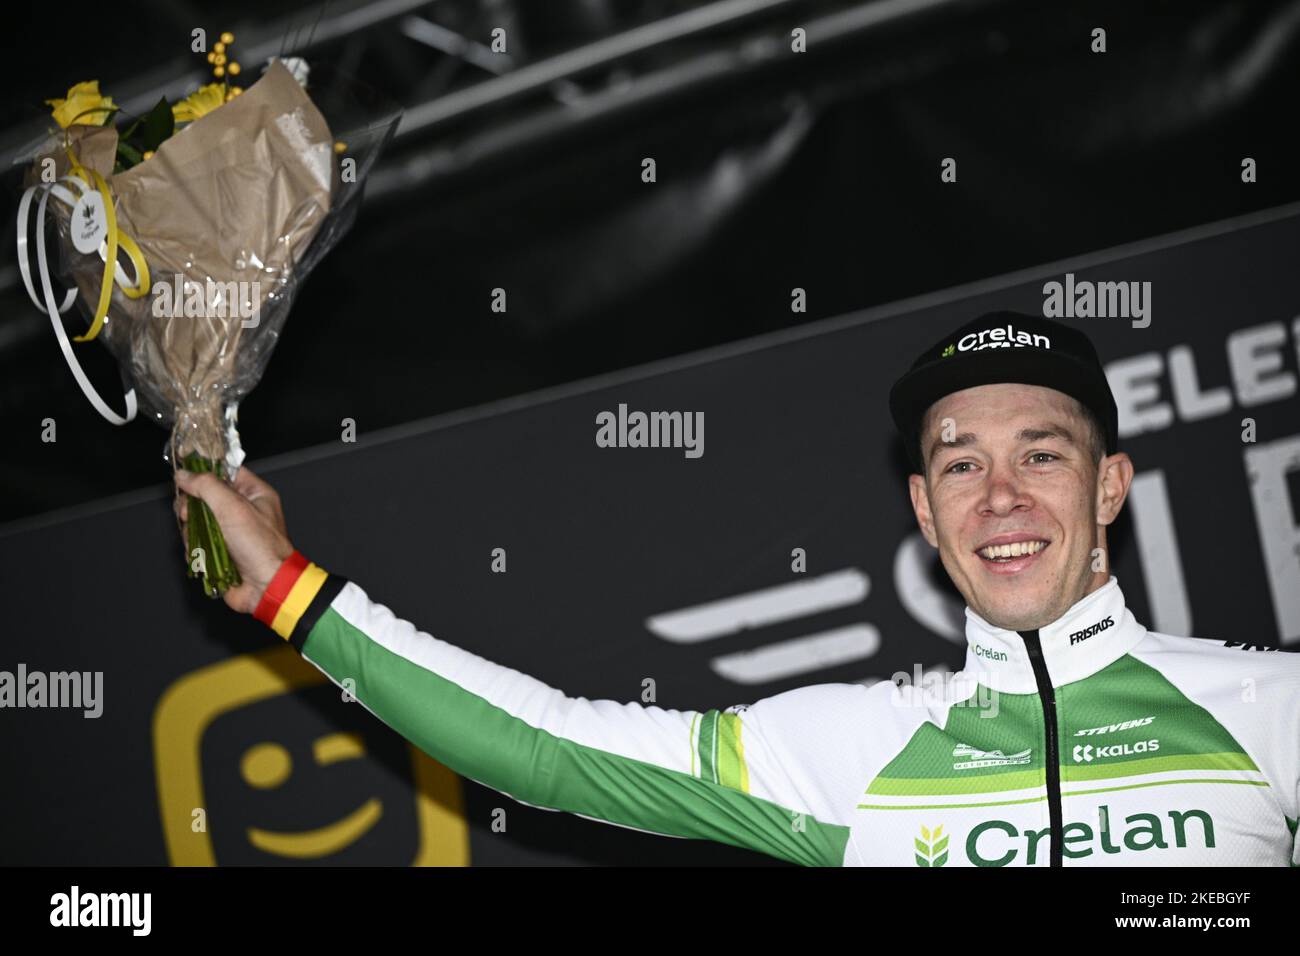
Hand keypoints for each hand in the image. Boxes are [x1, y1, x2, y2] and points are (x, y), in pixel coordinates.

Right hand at [174, 464, 295, 613]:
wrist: (266, 586)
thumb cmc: (260, 546)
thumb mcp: (233, 507)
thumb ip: (207, 486)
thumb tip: (185, 475)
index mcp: (253, 494)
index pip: (224, 471)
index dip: (203, 470)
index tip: (184, 472)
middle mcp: (241, 510)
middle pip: (204, 497)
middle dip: (191, 506)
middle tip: (189, 514)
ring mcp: (229, 531)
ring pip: (196, 521)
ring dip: (192, 531)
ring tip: (200, 541)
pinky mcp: (219, 551)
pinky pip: (196, 543)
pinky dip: (194, 549)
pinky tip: (201, 556)